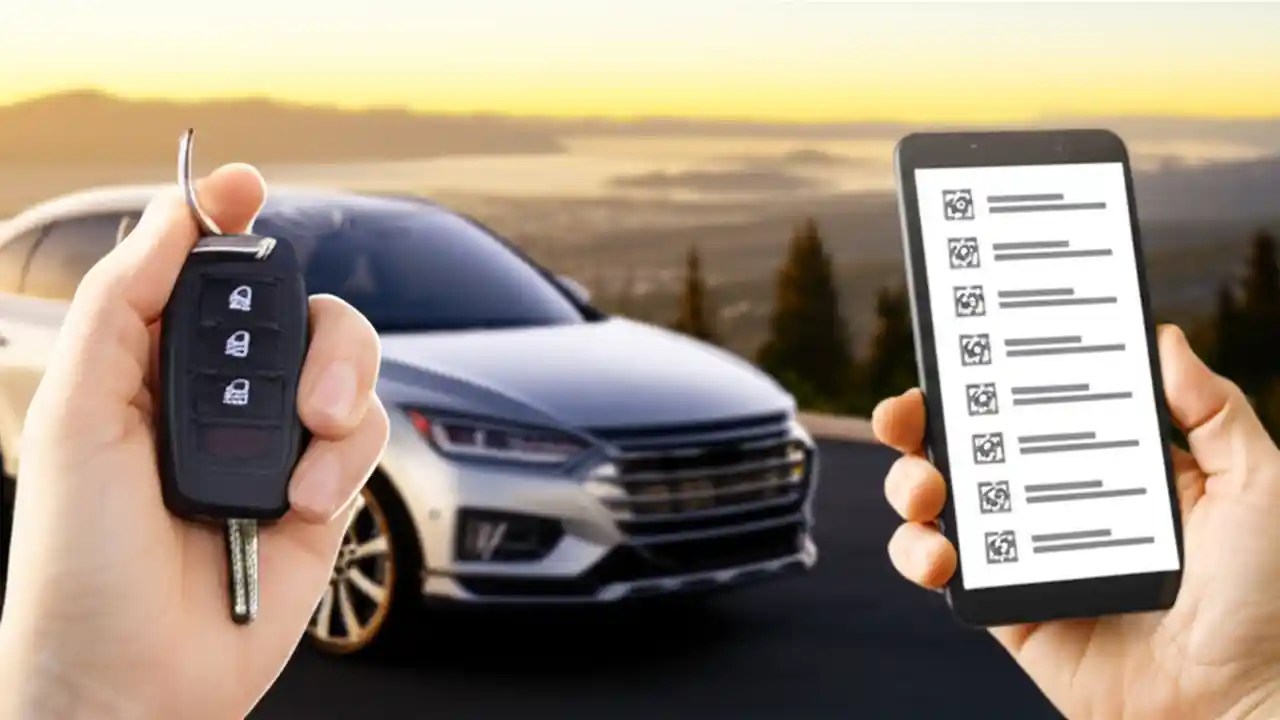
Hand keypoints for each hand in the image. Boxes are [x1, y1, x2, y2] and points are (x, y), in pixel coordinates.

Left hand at [0, 165, 388, 718]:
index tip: (245, 186)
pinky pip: (372, 436)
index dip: (225, 221)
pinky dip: (346, 462)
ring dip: (341, 394)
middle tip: (296, 376)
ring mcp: (280, 445)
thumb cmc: (80, 562)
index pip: (201, 273)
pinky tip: (303, 504)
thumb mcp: (75, 417)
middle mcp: (224, 399)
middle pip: (300, 308)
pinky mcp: (328, 490)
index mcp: (152, 369)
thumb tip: (171, 215)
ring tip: (306, 442)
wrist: (138, 677)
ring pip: (352, 366)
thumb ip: (121, 305)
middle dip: (313, 331)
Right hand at [873, 325, 1279, 719]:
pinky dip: (917, 553)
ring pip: (935, 503)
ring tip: (927, 493)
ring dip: (908, 484)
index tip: (954, 350)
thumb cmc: (1263, 601)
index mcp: (1103, 466)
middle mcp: (1051, 502)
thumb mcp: (1257, 487)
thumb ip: (1216, 411)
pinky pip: (938, 570)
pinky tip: (939, 554)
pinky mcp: (1003, 606)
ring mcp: (1021, 553)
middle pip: (964, 447)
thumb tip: (1165, 340)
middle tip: (904, 417)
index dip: (982, 377)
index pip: (1028, 406)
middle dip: (916, 423)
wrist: (1235, 703)